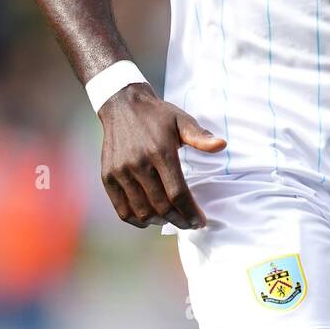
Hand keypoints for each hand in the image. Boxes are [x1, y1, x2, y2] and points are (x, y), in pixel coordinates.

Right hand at [98, 83, 225, 228]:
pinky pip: (122, 209)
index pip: (178, 193)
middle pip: (161, 206)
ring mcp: (121, 172)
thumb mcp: (182, 120)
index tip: (200, 221)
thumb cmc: (157, 116)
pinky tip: (149, 219)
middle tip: (189, 223)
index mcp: (160, 151)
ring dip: (159, 222)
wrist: (122, 105)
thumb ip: (200, 136)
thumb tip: (221, 145)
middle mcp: (139, 164)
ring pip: (142, 211)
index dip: (190, 212)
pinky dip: (136, 220)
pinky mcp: (108, 177)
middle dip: (179, 220)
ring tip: (171, 220)